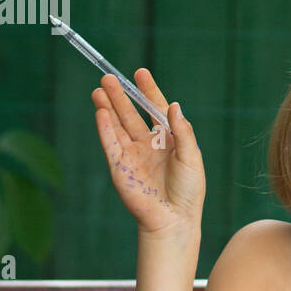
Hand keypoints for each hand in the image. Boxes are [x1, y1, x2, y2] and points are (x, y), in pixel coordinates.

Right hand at [91, 68, 204, 234]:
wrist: (174, 218)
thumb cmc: (188, 190)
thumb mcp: (191, 157)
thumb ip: (182, 132)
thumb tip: (174, 105)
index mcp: (168, 139)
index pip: (155, 109)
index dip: (148, 91)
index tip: (140, 72)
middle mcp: (148, 144)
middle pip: (131, 114)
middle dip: (120, 95)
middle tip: (109, 77)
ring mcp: (132, 155)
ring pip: (117, 125)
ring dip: (108, 107)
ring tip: (99, 89)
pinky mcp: (119, 167)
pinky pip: (110, 143)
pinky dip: (105, 127)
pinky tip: (100, 111)